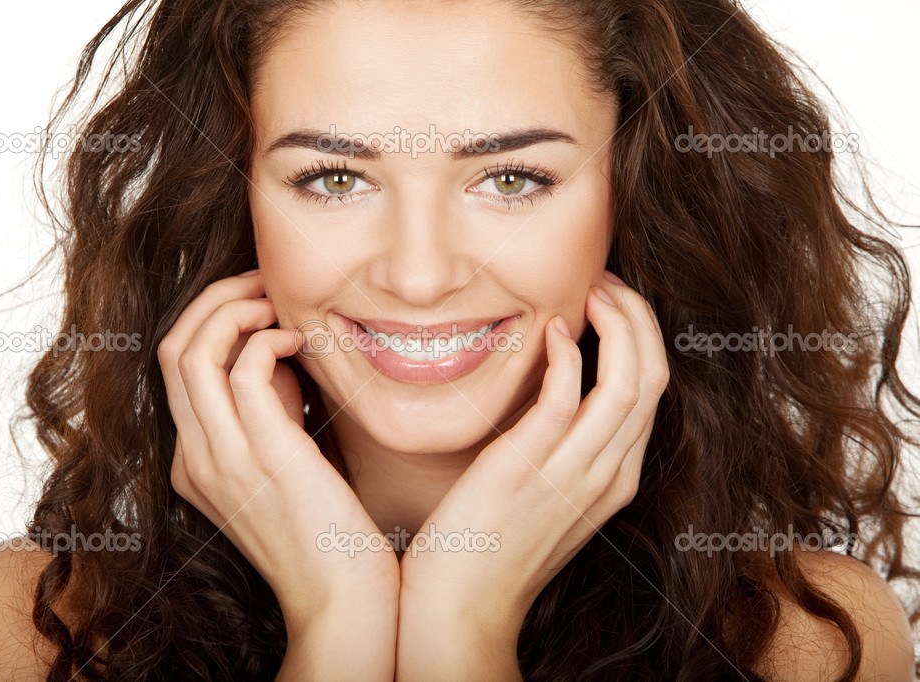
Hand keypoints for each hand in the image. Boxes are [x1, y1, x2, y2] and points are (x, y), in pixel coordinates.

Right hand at [157, 270, 398, 678]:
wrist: (343, 596)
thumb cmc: (328, 528)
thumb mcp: (283, 462)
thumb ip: (269, 410)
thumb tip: (277, 349)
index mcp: (195, 462)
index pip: (176, 368)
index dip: (211, 321)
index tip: (256, 300)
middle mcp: (195, 458)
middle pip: (171, 350)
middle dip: (213, 300)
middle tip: (261, 283)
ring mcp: (221, 458)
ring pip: (190, 351)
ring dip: (234, 308)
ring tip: (276, 301)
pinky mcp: (263, 455)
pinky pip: (241, 367)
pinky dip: (267, 337)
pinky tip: (301, 340)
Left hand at [395, 271, 668, 679]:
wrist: (460, 607)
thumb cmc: (492, 545)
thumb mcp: (547, 495)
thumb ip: (564, 447)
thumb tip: (558, 388)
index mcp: (616, 478)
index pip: (653, 389)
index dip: (640, 335)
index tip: (610, 303)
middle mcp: (608, 474)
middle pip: (652, 376)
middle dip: (637, 316)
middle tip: (604, 282)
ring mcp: (574, 472)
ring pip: (628, 381)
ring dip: (616, 323)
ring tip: (589, 290)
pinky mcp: (530, 467)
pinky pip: (570, 398)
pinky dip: (571, 355)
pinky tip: (552, 331)